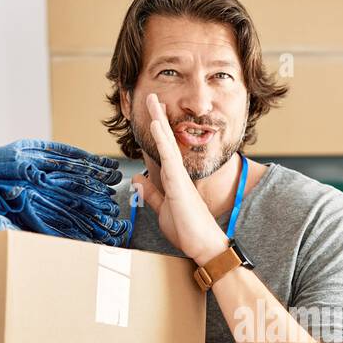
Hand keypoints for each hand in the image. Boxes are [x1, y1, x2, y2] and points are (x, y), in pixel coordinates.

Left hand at [131, 92, 228, 263]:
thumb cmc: (188, 229)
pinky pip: (169, 157)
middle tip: (152, 97)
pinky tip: (156, 125)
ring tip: (153, 101)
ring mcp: (179, 177)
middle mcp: (178, 173)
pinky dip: (161, 140)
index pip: (163, 149)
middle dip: (158, 118)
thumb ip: (152, 194)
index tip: (152, 114)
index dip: (157, 131)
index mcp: (174, 179)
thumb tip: (138, 179)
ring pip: (167, 143)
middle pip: (166, 140)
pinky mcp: (179, 184)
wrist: (203, 245)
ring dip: (159, 121)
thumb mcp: (162, 210)